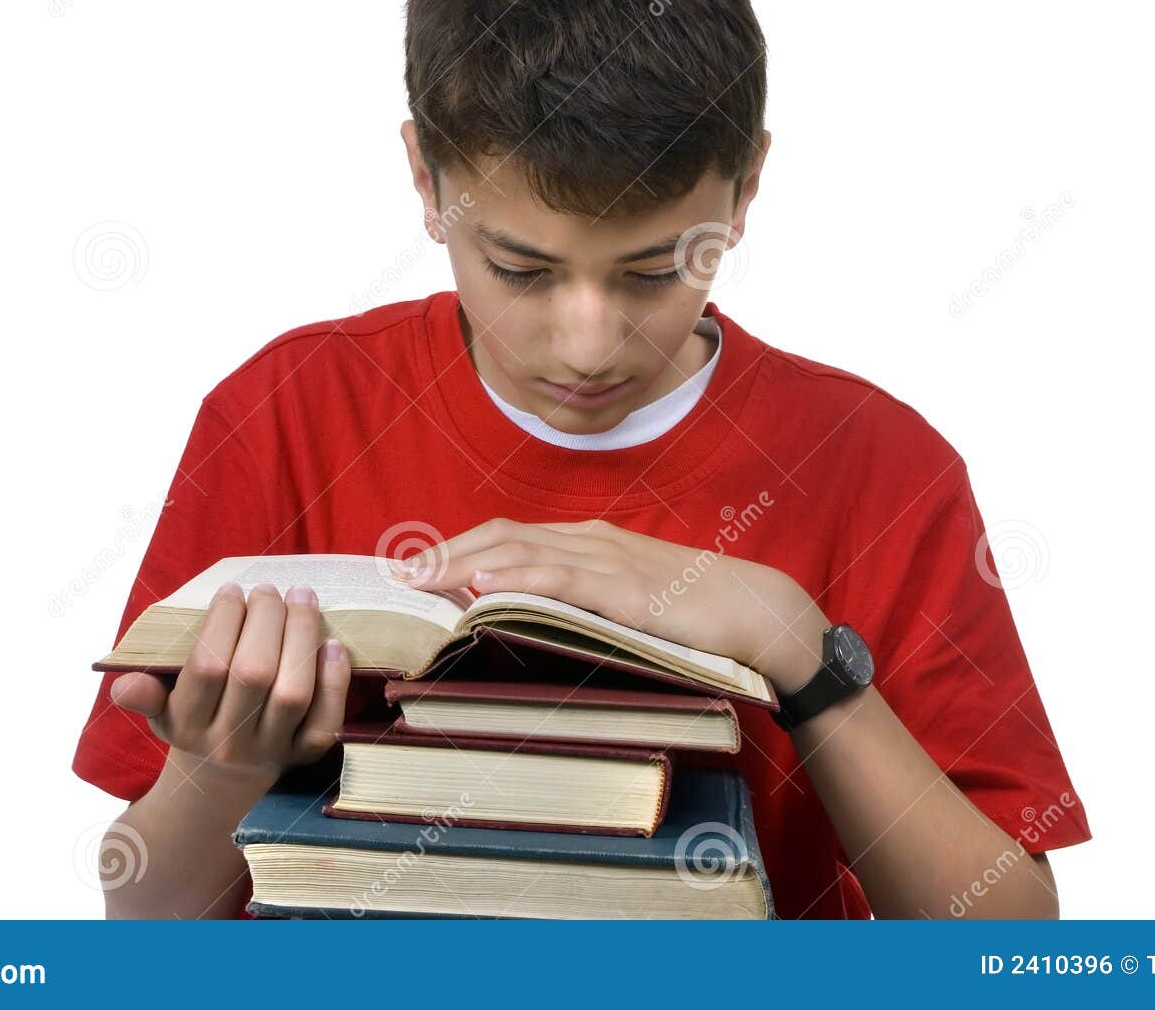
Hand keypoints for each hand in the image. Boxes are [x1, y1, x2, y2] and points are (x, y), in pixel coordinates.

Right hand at [109, 583, 349, 785]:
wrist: (221, 785)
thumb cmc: (193, 724)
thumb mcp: (160, 711)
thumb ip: (143, 693)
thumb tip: (124, 685)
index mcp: (187, 724)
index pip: (208, 667)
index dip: (223, 622)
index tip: (233, 591)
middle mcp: (229, 741)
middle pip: (254, 674)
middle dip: (267, 620)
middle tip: (269, 589)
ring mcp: (270, 750)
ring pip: (293, 693)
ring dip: (302, 637)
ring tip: (302, 599)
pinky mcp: (305, 756)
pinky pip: (326, 720)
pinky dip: (334, 681)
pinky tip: (333, 645)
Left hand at [390, 518, 824, 688]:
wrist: (758, 611)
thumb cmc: (694, 613)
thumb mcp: (624, 605)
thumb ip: (578, 604)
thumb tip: (521, 618)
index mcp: (588, 543)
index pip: (508, 537)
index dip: (457, 548)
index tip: (412, 568)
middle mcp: (590, 541)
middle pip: (502, 536)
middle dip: (445, 553)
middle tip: (396, 574)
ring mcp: (609, 560)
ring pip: (522, 550)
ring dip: (464, 562)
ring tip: (419, 577)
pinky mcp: (627, 589)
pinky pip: (563, 577)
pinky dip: (519, 576)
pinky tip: (485, 584)